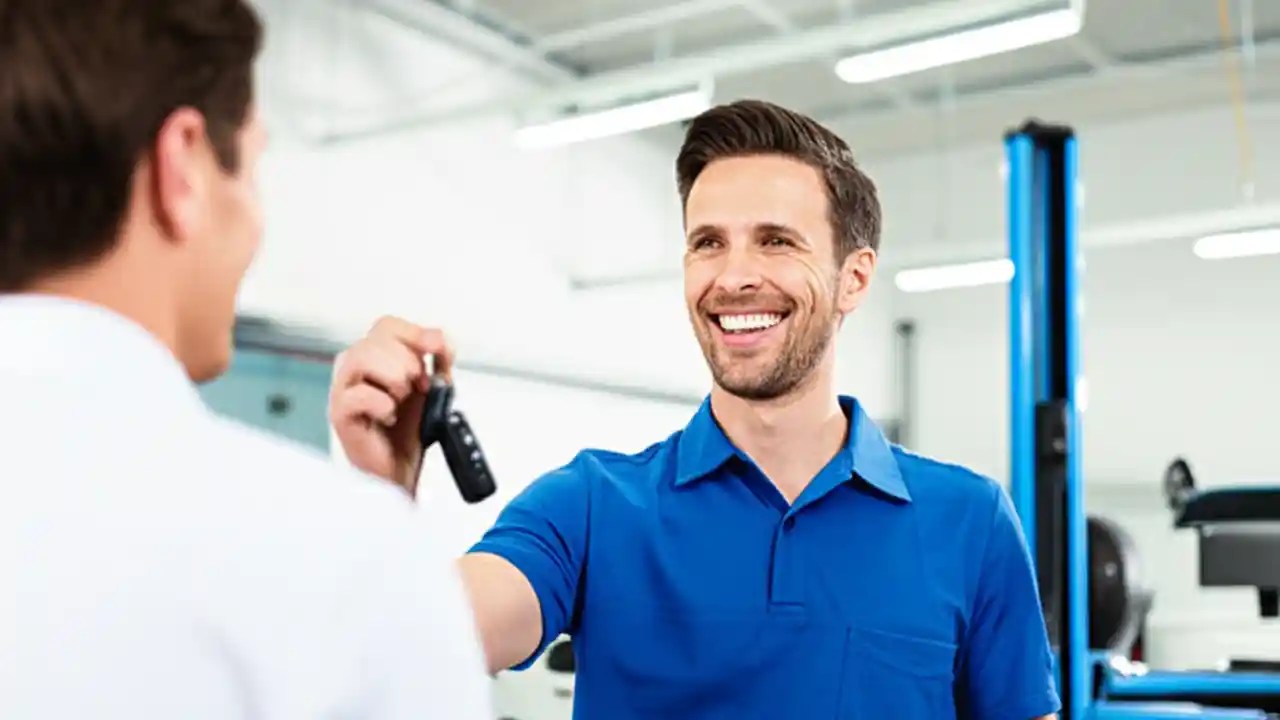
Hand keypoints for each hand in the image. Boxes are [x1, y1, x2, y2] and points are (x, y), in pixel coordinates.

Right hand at [328, 316, 453, 494]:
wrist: (404, 468)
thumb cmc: (409, 429)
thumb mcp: (435, 386)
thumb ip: (439, 358)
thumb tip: (439, 339)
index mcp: (375, 356)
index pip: (387, 325)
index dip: (415, 333)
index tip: (437, 350)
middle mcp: (355, 369)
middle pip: (376, 340)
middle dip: (409, 362)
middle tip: (419, 387)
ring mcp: (343, 390)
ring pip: (361, 358)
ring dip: (394, 377)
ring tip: (401, 398)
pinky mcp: (340, 415)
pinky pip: (357, 395)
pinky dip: (382, 404)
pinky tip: (389, 416)